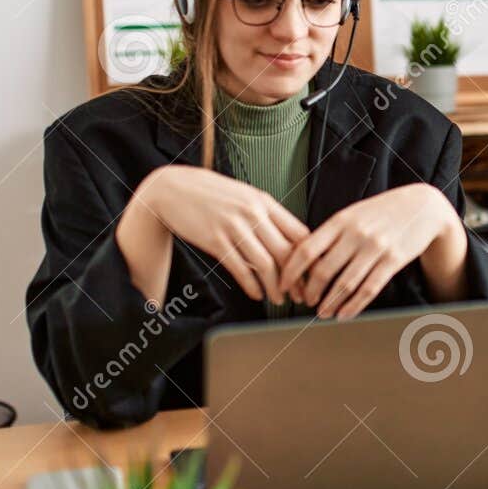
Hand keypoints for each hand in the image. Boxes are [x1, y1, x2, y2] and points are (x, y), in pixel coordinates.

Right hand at [131, 165, 308, 302]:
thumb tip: (292, 239)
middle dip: (298, 279)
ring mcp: (234, 226)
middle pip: (287, 252)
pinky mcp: (215, 240)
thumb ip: (267, 214)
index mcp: (265, 201)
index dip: (311, 258)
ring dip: (276, 287)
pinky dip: (252, 285)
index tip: (315, 274)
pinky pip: (240, 268)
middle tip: (303, 295)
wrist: (172, 188)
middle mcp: (253, 213)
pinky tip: (257, 294)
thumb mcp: (245, 195)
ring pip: (266, 264)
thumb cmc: (211, 193)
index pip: (300, 233)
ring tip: (280, 299)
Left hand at [278, 184, 461, 318]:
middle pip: (323, 270)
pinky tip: (345, 314)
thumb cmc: (384, 212)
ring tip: (323, 312)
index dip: (292, 271)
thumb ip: (332, 233)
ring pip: (345, 284)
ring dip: (330, 303)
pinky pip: (369, 289)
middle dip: (310, 292)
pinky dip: (353, 306)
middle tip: (306, 302)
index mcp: (341, 220)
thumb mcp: (354, 214)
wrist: (423, 206)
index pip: (307, 249)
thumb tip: (304, 257)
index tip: (284, 285)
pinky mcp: (393, 260)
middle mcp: (356, 233)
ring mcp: (375, 247)